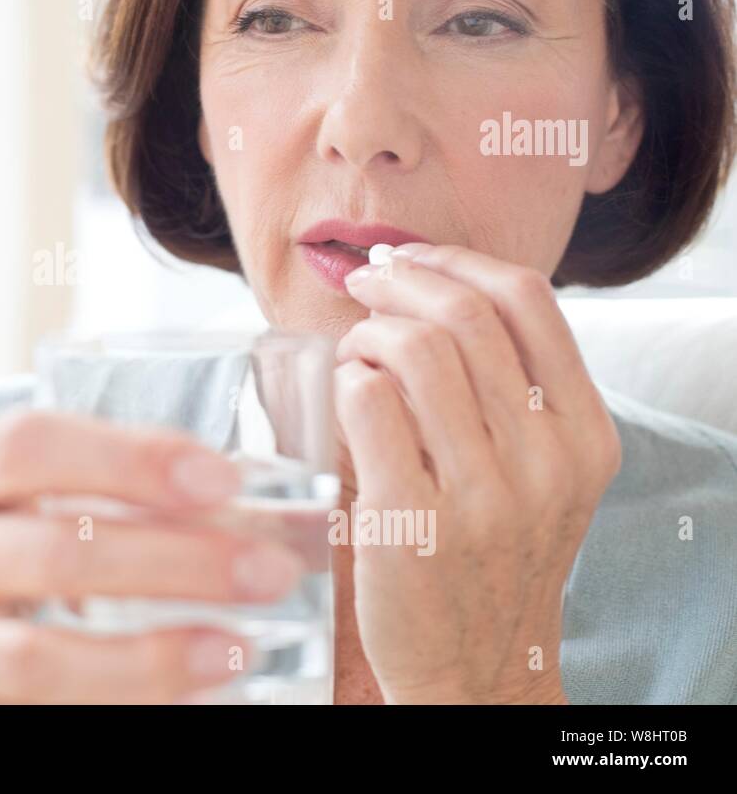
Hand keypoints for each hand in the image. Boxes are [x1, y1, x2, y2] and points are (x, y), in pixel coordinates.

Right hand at [0, 409, 306, 702]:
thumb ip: (75, 490)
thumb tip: (236, 501)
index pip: (32, 445)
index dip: (131, 458)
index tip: (225, 480)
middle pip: (52, 552)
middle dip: (175, 562)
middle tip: (270, 573)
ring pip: (33, 659)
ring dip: (146, 660)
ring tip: (234, 653)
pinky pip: (13, 721)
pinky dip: (100, 718)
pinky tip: (169, 709)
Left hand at [333, 243, 619, 703]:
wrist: (475, 669)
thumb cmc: (493, 557)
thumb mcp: (541, 477)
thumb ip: (515, 394)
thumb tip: (439, 291)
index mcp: (584, 436)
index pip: (529, 300)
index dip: (457, 260)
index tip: (412, 259)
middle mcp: (545, 462)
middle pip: (464, 315)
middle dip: (399, 281)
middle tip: (364, 287)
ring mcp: (482, 496)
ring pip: (416, 350)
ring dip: (369, 331)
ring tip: (355, 351)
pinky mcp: (412, 523)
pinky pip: (369, 404)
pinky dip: (346, 379)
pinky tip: (344, 396)